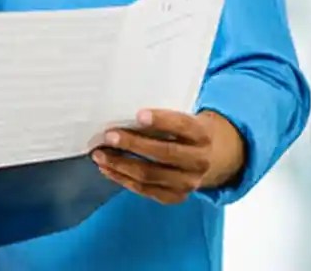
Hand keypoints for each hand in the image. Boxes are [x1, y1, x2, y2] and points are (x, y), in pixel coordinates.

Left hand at [93, 109, 245, 204]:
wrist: (211, 156)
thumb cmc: (186, 131)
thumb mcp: (184, 117)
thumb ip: (163, 117)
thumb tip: (123, 113)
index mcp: (203, 134)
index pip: (183, 126)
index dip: (161, 120)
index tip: (138, 114)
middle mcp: (200, 161)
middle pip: (164, 153)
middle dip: (133, 144)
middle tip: (108, 136)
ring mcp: (189, 182)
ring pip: (150, 175)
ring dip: (121, 164)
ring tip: (100, 154)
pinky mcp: (176, 196)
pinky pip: (146, 190)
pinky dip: (123, 179)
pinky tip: (107, 169)